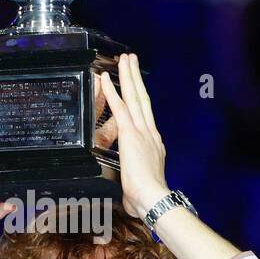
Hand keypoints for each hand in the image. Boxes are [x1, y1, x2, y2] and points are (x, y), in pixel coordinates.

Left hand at [97, 53, 170, 217]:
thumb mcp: (138, 186)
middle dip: (136, 79)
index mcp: (153, 145)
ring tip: (125, 59)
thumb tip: (126, 196)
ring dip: (128, 76)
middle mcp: (151, 134)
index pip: (144, 116)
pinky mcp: (131, 134)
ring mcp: (142, 132)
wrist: (153, 199)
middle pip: (143, 100)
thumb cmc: (146, 199)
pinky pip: (120, 108)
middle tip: (132, 60)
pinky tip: (106, 78)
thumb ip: (132, 183)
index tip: (137, 87)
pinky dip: (112, 92)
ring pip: (135, 97)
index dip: (140, 100)